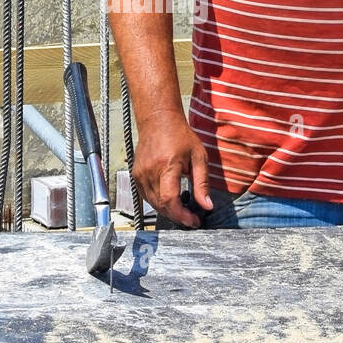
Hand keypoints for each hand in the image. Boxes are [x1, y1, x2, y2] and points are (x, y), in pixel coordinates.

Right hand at [132, 111, 212, 227]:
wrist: (158, 121)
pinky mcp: (135, 175)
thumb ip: (202, 184)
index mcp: (166, 166)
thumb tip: (207, 206)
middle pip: (160, 205)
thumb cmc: (181, 137)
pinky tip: (171, 201)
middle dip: (177, 216)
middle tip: (192, 219)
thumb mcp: (199, 158)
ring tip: (184, 211)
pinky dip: (159, 203)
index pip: (169, 199)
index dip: (182, 215)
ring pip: (152, 204)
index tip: (194, 221)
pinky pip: (146, 196)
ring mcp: (139, 174)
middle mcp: (149, 172)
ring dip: (168, 211)